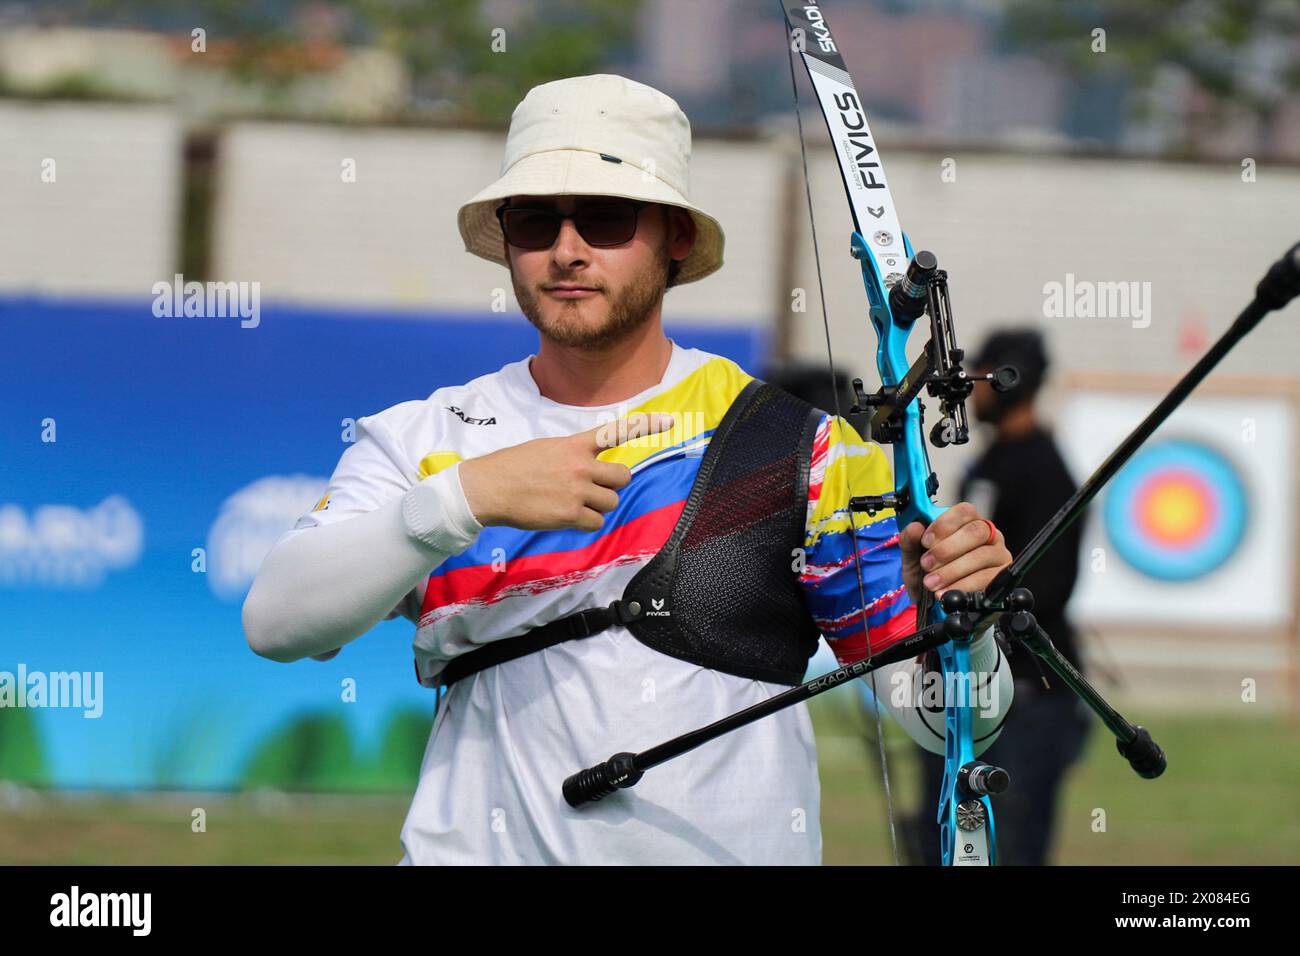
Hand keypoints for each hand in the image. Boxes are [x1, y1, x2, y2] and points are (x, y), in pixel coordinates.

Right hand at [459, 413, 675, 531]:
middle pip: (623, 477)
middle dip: (612, 485)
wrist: (489, 488)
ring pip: (611, 502)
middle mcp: (581, 465)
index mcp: (575, 445)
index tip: (672, 422)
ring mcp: (578, 490)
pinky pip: (596, 522)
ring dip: (597, 506)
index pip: (617, 431)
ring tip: (572, 503)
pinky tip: (565, 516)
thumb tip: (591, 470)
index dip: (647, 426)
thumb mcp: (546, 449)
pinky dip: (585, 523)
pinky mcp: (571, 514)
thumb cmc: (514, 467)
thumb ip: (573, 455)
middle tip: (592, 489)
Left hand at [898, 501, 1011, 605]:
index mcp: (967, 522)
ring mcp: (998, 555)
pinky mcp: (1001, 577)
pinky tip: (946, 592)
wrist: (937, 606)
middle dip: (946, 549)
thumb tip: (914, 527)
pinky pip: (987, 578)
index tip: (926, 541)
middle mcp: (988, 535)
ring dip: (952, 570)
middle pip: (975, 532)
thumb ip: (910, 541)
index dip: (945, 524)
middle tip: (927, 564)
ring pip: (981, 555)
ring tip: (931, 582)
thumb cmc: (930, 574)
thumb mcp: (913, 557)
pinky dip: (962, 586)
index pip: (965, 511)